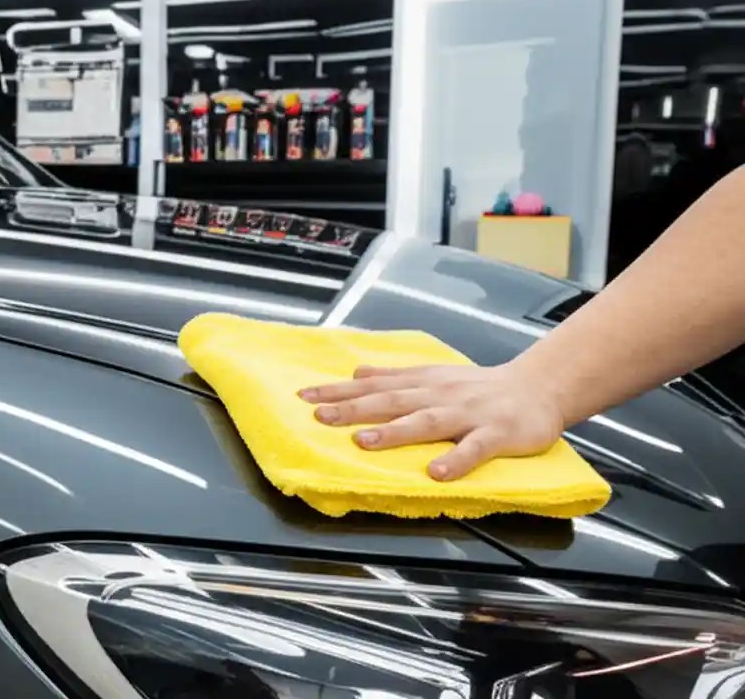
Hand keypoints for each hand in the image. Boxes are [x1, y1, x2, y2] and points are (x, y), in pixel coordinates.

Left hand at [297, 363, 565, 480]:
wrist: (541, 387)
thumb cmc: (483, 387)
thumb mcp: (435, 375)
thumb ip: (396, 376)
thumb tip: (357, 371)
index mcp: (424, 383)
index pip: (374, 386)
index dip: (340, 391)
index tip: (304, 396)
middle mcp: (440, 396)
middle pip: (392, 401)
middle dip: (354, 408)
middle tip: (320, 415)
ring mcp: (468, 415)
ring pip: (427, 422)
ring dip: (394, 432)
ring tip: (364, 441)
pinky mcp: (497, 434)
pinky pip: (475, 448)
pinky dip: (456, 460)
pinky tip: (437, 474)